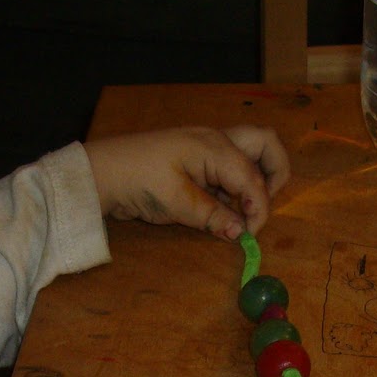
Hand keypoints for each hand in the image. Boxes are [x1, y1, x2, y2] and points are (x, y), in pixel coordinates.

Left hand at [83, 126, 290, 240]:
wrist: (100, 173)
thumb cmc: (136, 180)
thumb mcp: (176, 203)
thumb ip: (212, 217)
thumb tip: (241, 232)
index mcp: (214, 146)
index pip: (254, 178)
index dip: (259, 208)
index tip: (249, 235)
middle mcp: (217, 141)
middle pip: (266, 145)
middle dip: (275, 175)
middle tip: (260, 208)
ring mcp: (207, 149)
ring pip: (250, 156)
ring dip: (252, 184)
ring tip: (236, 215)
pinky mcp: (196, 161)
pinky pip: (228, 170)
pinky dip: (233, 189)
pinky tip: (220, 211)